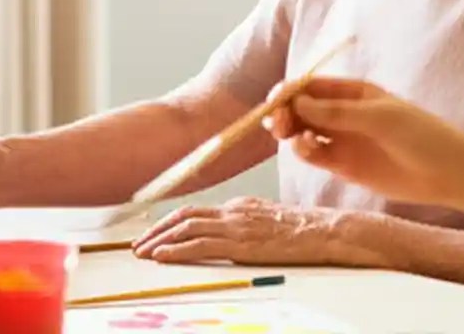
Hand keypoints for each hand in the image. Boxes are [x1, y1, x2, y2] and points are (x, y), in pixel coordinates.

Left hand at [131, 197, 355, 265]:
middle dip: (157, 230)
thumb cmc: (306, 230)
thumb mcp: (271, 220)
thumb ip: (249, 223)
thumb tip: (230, 236)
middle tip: (138, 245)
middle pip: (185, 216)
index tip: (155, 234)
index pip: (197, 211)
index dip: (170, 223)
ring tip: (142, 253)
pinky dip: (176, 250)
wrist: (325, 231)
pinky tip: (161, 257)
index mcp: (241, 205)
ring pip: (186, 228)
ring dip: (159, 241)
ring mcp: (237, 226)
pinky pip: (200, 245)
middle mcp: (234, 211)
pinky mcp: (241, 243)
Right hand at [265, 77, 463, 205]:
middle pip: (302, 108)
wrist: (446, 173)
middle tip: (279, 122)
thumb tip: (298, 103)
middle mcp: (344, 113)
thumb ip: (338, 113)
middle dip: (285, 112)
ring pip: (303, 131)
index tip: (276, 100)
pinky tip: (306, 147)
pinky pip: (314, 154)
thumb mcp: (380, 118)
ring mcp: (342, 139)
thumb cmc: (421, 135)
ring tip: (290, 135)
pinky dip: (303, 150)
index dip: (290, 91)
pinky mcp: (343, 165)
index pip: (312, 86)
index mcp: (354, 92)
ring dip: (290, 131)